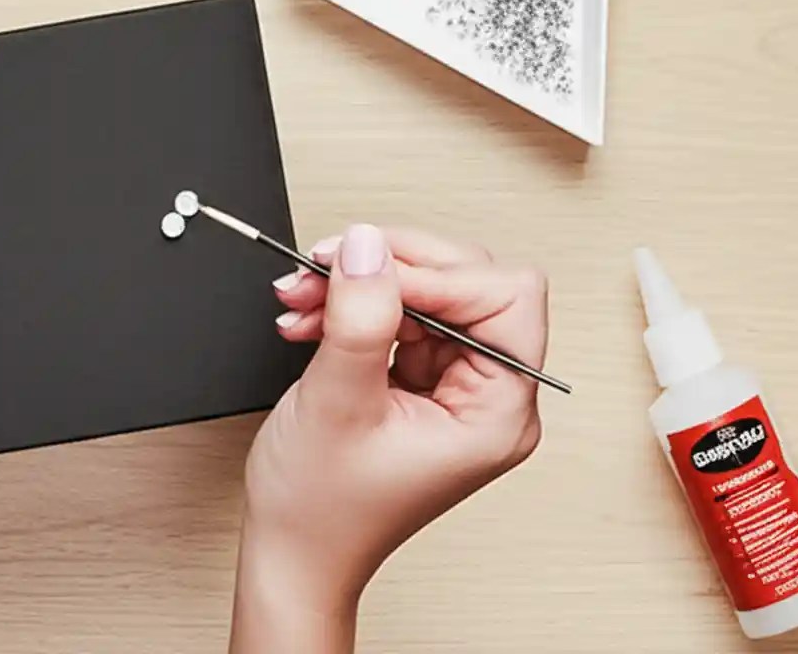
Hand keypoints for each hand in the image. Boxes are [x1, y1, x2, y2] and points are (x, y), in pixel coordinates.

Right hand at [231, 224, 547, 651]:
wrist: (292, 553)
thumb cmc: (322, 510)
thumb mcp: (338, 401)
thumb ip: (359, 316)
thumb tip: (369, 245)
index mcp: (497, 413)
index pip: (505, 298)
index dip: (437, 273)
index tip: (372, 271)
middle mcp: (487, 397)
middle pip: (466, 284)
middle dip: (388, 270)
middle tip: (326, 265)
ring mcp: (453, 389)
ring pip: (424, 294)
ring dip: (357, 286)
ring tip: (302, 296)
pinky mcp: (420, 383)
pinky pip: (397, 316)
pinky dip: (350, 308)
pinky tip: (309, 317)